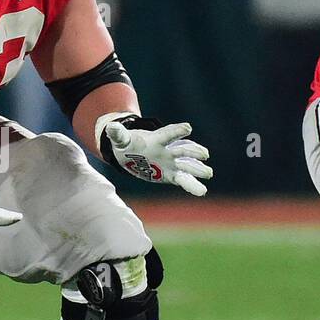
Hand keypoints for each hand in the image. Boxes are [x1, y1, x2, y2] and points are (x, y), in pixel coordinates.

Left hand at [97, 113, 212, 194]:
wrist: (133, 153)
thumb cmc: (128, 144)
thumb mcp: (121, 139)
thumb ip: (117, 134)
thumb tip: (110, 128)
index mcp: (156, 139)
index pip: (167, 134)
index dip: (177, 131)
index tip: (188, 128)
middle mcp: (167, 150)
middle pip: (181, 150)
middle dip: (193, 152)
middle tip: (205, 155)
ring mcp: (171, 163)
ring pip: (186, 166)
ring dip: (197, 169)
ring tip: (209, 174)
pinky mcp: (171, 175)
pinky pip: (183, 180)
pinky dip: (192, 185)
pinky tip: (202, 191)